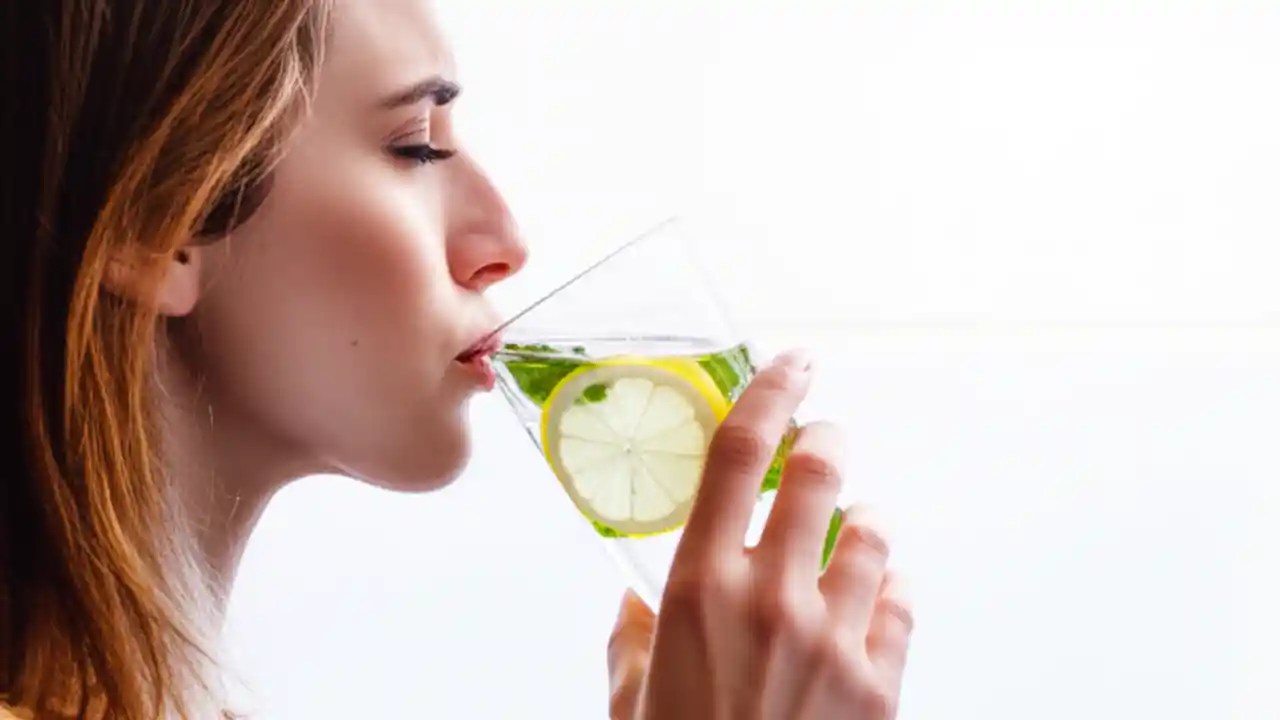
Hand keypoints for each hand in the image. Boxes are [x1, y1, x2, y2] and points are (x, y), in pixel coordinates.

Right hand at [606, 350, 913, 719]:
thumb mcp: (629, 700)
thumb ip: (631, 638)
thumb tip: (633, 603)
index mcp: (697, 588)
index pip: (740, 453)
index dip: (770, 391)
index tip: (792, 362)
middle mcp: (772, 597)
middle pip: (821, 472)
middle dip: (828, 442)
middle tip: (824, 444)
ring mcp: (835, 639)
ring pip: (875, 535)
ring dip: (864, 521)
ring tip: (852, 534)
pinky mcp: (881, 685)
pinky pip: (905, 606)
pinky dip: (892, 592)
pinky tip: (872, 603)